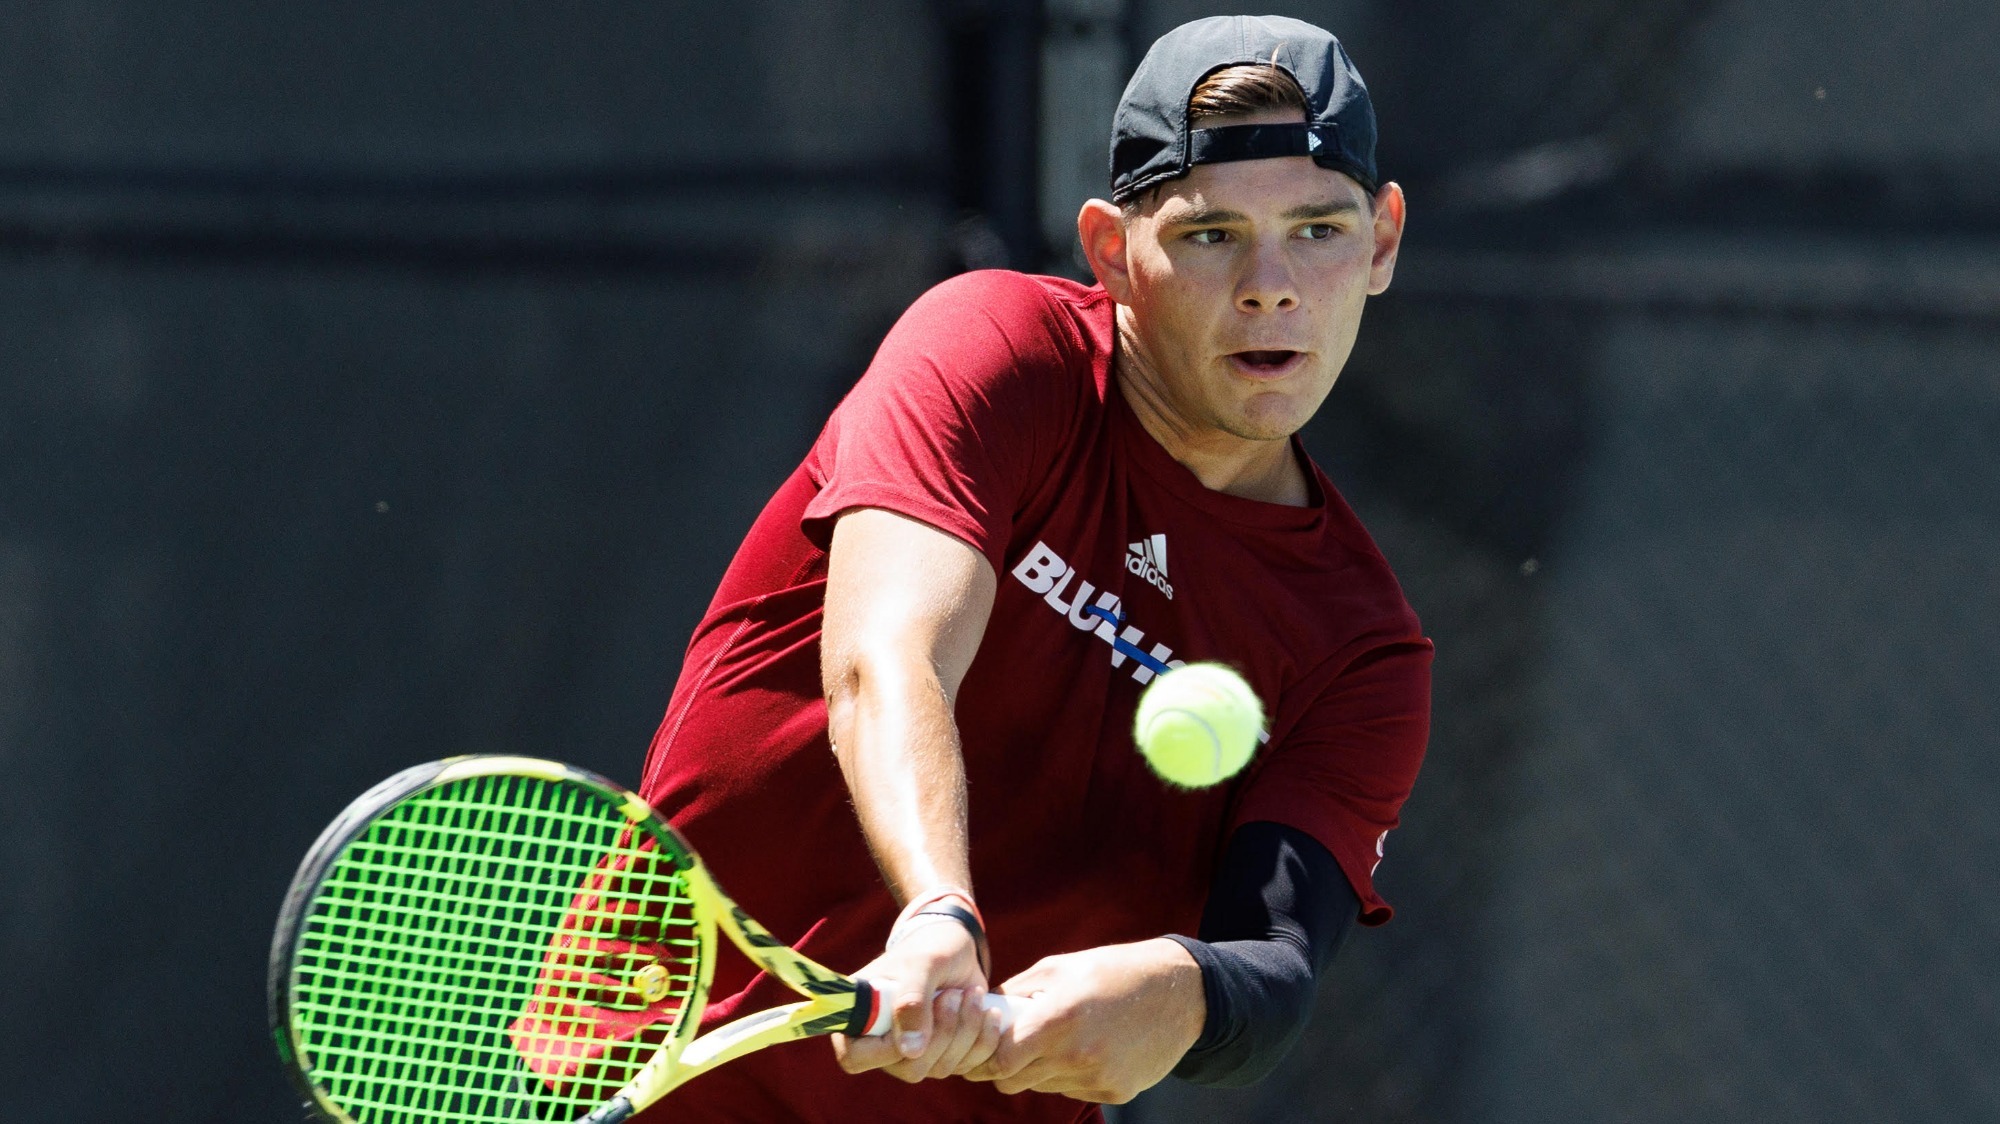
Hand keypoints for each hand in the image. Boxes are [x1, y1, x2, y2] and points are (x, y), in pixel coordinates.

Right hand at [831, 917, 1002, 1081]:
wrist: (956, 950)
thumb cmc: (930, 948)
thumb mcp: (922, 964)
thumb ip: (912, 1001)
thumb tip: (910, 1051)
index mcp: (859, 1017)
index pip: (855, 1057)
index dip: (886, 1048)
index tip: (918, 1014)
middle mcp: (882, 1043)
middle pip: (909, 1069)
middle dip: (941, 1032)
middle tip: (952, 994)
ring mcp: (913, 1054)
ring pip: (940, 1068)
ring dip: (965, 1029)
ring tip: (970, 993)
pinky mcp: (942, 1056)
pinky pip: (966, 1065)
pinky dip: (982, 1037)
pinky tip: (986, 1010)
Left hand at [965, 938, 1204, 1103]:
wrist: (1179, 992)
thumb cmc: (1114, 970)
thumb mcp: (1060, 967)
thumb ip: (1017, 992)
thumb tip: (985, 1011)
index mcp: (1059, 1018)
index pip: (1002, 1062)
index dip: (989, 1056)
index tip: (990, 1045)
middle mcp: (1077, 1055)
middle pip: (1016, 1082)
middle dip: (1009, 1067)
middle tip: (1016, 1046)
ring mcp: (1098, 1078)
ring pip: (1044, 1087)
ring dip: (1041, 1070)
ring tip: (1060, 1040)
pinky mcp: (1116, 1092)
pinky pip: (1074, 1091)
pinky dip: (1070, 1075)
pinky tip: (1088, 1048)